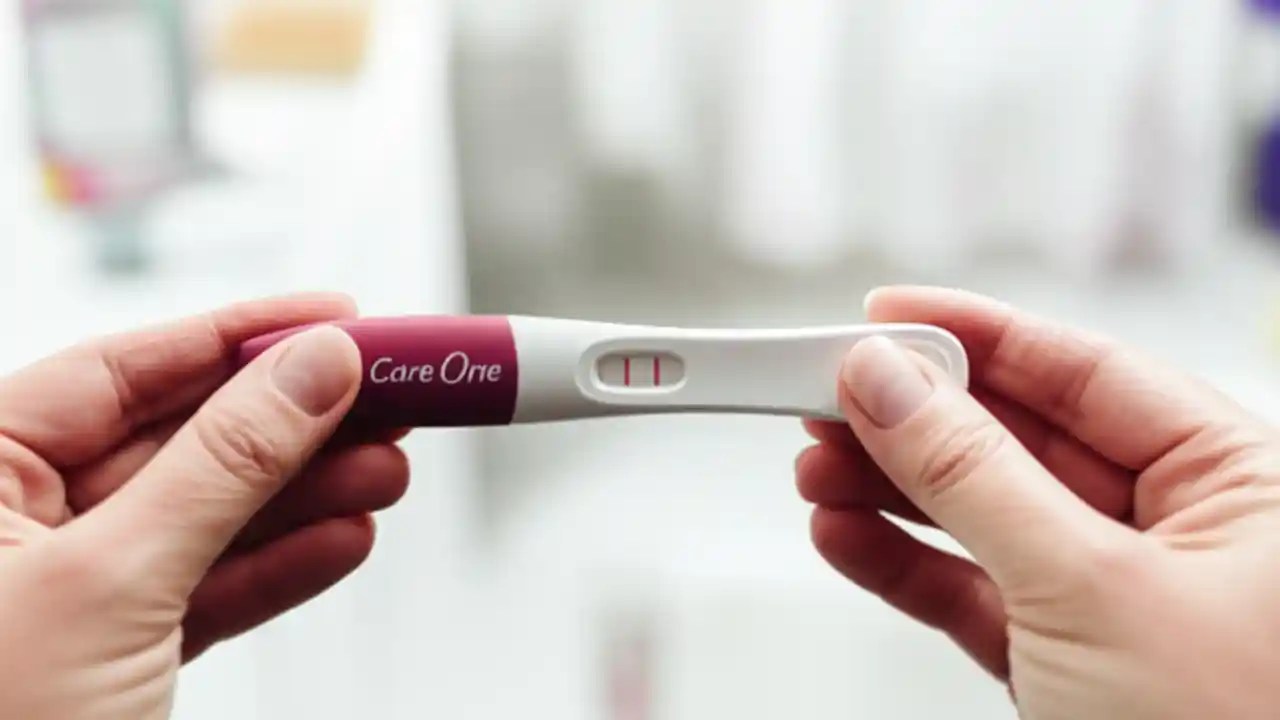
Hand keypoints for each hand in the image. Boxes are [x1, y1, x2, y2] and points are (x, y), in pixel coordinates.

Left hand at [0, 295, 408, 718]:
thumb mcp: (109, 581)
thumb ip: (224, 464)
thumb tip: (314, 369)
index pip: (125, 368)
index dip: (242, 335)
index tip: (337, 316)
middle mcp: (17, 520)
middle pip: (185, 438)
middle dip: (295, 419)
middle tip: (392, 388)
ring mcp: (73, 589)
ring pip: (211, 514)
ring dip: (309, 493)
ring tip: (391, 463)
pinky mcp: (119, 652)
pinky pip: (213, 589)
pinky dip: (284, 568)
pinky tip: (347, 537)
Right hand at [798, 287, 1279, 718]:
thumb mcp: (1092, 590)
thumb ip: (977, 477)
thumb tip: (893, 384)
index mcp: (1235, 482)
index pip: (1082, 370)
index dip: (973, 335)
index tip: (880, 317)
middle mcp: (1180, 530)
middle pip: (1018, 438)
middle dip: (913, 418)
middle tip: (819, 391)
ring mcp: (1113, 598)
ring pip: (982, 514)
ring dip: (890, 490)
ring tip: (814, 463)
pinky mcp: (1063, 661)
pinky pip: (970, 589)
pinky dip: (902, 564)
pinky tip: (846, 534)